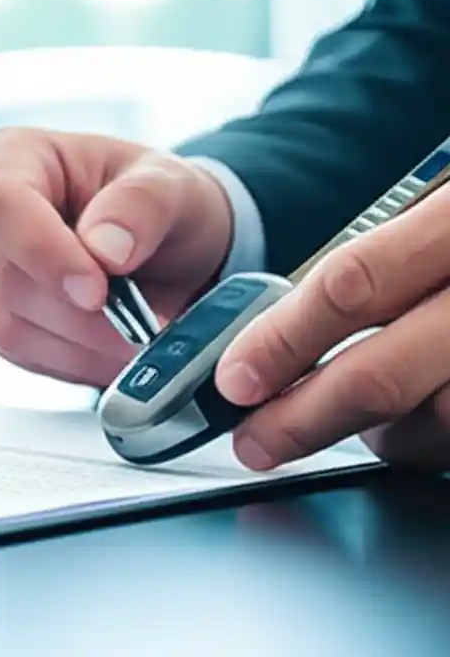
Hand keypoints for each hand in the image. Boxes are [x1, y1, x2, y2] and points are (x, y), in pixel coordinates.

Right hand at [0, 127, 233, 385]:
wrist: (162, 243)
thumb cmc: (156, 200)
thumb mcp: (173, 184)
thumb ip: (143, 204)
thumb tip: (105, 250)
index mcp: (11, 156)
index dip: (41, 252)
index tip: (97, 292)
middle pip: (5, 276)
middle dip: (79, 315)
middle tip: (145, 329)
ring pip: (9, 325)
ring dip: (82, 346)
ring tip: (139, 342)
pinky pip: (20, 353)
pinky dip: (74, 361)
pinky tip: (112, 350)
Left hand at [215, 186, 449, 470]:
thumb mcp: (446, 217)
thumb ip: (384, 264)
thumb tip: (275, 333)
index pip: (353, 284)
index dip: (282, 338)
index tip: (233, 377)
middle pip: (382, 374)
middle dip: (302, 419)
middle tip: (254, 441)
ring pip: (434, 423)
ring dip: (376, 436)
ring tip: (344, 422)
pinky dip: (432, 444)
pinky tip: (411, 431)